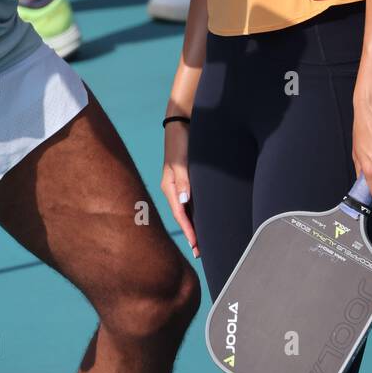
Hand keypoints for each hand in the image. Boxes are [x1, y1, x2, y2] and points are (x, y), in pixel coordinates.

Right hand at [161, 122, 198, 257]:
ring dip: (193, 225)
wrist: (182, 121)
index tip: (196, 246)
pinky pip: (190, 202)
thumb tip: (184, 201)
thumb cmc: (181, 140)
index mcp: (169, 186)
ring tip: (201, 242)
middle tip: (200, 252)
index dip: (189, 230)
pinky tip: (202, 219)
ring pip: (186, 210)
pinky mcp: (185, 179)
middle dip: (191, 233)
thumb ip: (183, 180)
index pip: (180, 214)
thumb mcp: (180, 160)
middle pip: (182, 216)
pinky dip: (195, 213)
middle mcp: (173, 188)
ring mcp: (179, 184)